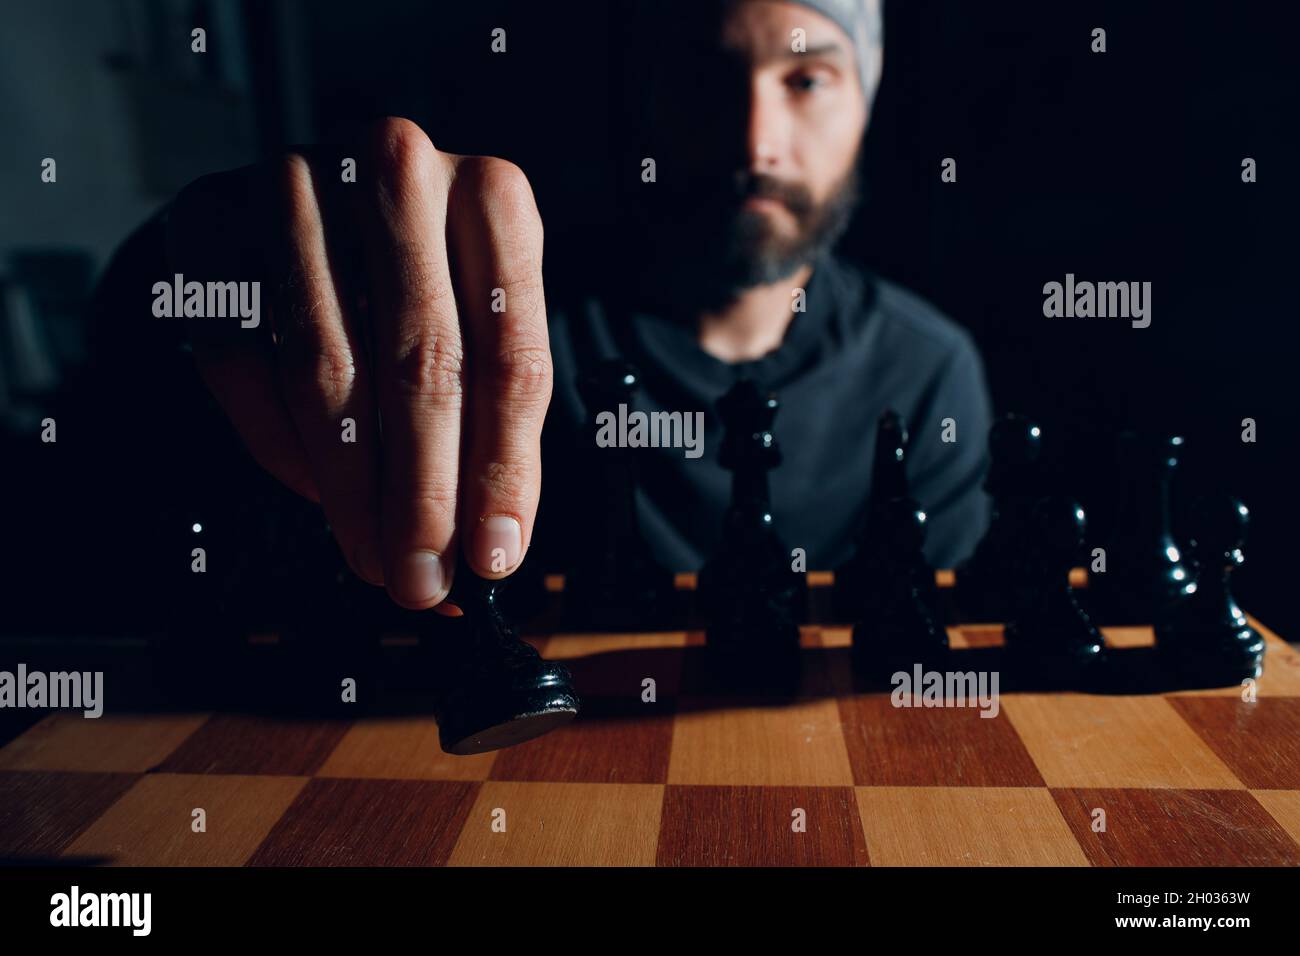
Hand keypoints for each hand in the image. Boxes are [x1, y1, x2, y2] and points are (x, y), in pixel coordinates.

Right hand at [166, 118, 550, 610]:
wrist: (316, 206)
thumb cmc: (422, 284)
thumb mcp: (484, 335)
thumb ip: (497, 432)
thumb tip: (491, 551)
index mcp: (494, 195)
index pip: (510, 355)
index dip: (501, 470)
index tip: (493, 557)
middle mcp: (397, 167)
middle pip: (421, 363)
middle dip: (422, 494)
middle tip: (421, 580)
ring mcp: (297, 182)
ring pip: (325, 367)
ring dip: (350, 486)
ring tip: (372, 556)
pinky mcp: (210, 216)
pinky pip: (241, 358)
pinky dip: (278, 442)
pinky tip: (316, 488)